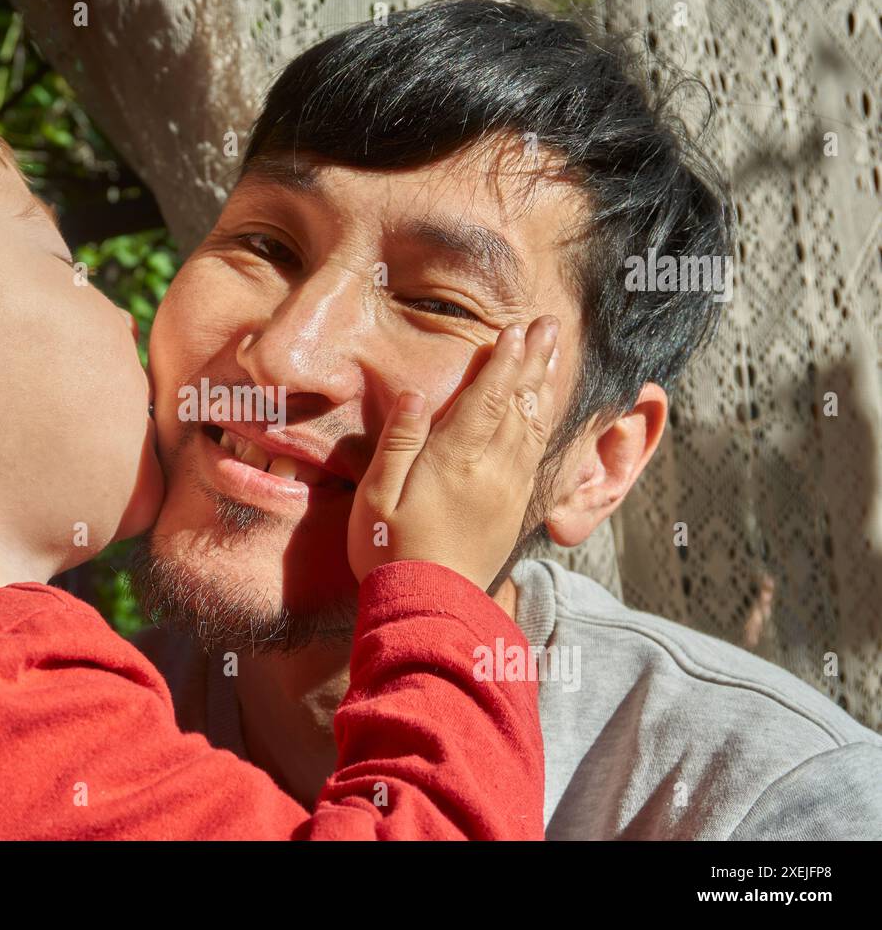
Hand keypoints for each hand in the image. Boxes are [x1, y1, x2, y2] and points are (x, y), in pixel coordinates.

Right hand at [347, 316, 560, 591]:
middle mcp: (492, 470)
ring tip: (554, 354)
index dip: (503, 360)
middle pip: (520, 403)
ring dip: (544, 386)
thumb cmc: (390, 551)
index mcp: (456, 460)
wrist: (428, 606)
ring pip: (534, 426)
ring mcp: (508, 490)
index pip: (487, 397)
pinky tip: (543, 410)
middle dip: (534, 360)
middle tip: (549, 325)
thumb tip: (415, 394)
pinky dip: (543, 423)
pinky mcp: (515, 509)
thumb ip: (399, 442)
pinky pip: (537, 454)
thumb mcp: (377, 495)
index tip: (516, 328)